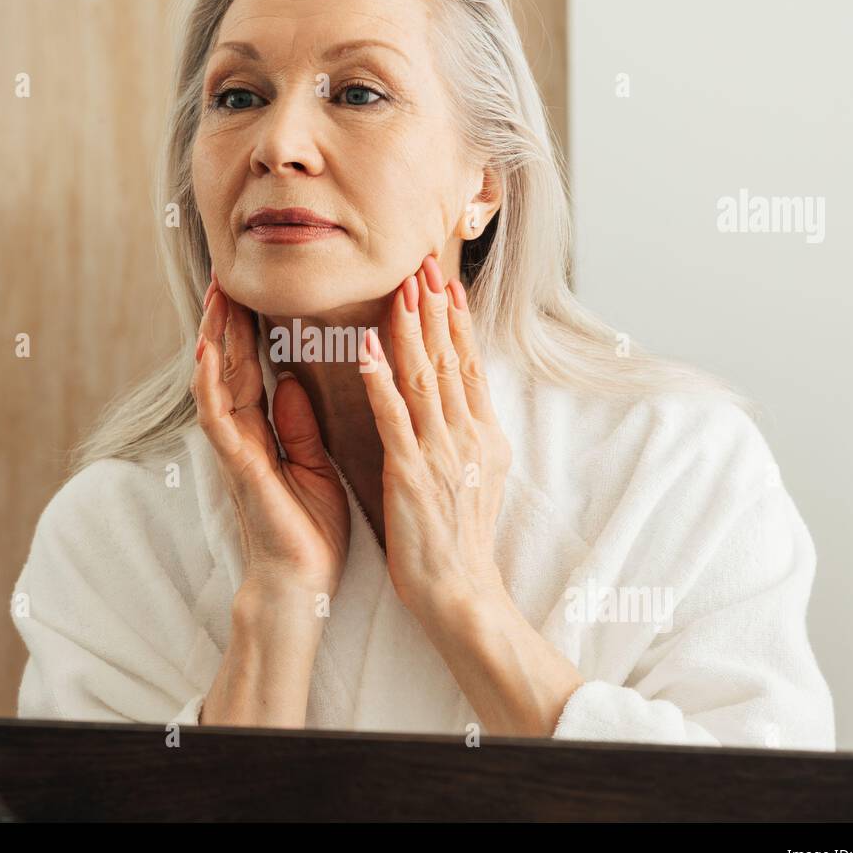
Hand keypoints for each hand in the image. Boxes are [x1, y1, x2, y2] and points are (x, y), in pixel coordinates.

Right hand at [192, 271, 350, 602]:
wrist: (303, 584)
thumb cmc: (310, 532)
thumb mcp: (314, 467)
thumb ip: (300, 427)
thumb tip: (294, 384)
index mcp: (266, 434)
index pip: (254, 370)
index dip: (250, 331)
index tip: (251, 291)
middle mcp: (244, 436)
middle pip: (231, 366)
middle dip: (228, 321)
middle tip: (226, 275)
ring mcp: (236, 450)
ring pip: (218, 382)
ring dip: (215, 338)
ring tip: (216, 296)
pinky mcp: (239, 466)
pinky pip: (218, 418)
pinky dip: (211, 383)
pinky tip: (209, 351)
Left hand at [358, 255, 512, 622]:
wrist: (461, 590)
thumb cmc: (461, 538)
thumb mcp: (479, 475)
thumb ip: (469, 432)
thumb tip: (463, 396)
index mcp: (483, 434)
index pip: (468, 364)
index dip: (455, 320)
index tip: (444, 281)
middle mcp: (467, 435)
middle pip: (449, 358)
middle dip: (434, 308)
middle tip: (422, 262)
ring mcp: (440, 452)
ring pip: (423, 377)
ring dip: (410, 328)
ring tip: (399, 288)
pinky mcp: (410, 473)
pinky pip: (393, 417)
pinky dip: (381, 379)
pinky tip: (369, 347)